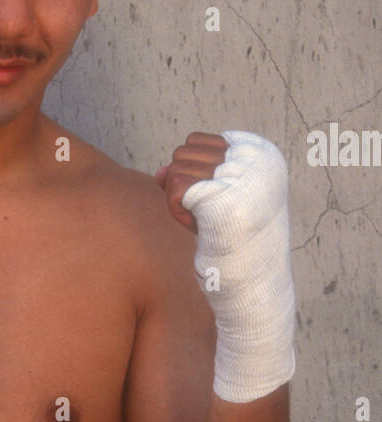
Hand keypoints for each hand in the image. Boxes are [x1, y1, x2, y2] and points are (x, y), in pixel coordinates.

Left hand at [155, 129, 294, 402]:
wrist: (253, 281)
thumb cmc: (236, 242)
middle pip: (183, 152)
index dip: (194, 173)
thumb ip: (190, 175)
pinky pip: (173, 187)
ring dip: (180, 201)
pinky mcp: (219, 194)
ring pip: (174, 169)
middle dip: (185, 187)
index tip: (215, 201)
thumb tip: (159, 172)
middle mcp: (254, 158)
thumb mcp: (216, 198)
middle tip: (209, 216)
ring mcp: (238, 174)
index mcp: (262, 152)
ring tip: (207, 223)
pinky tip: (197, 227)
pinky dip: (176, 210)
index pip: (199, 141)